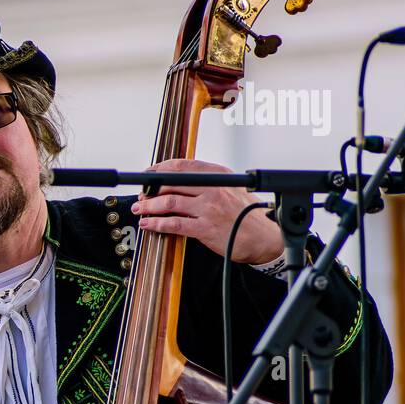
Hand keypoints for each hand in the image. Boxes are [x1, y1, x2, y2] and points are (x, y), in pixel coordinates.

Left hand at [131, 158, 283, 264]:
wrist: (265, 238)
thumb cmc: (246, 215)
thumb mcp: (232, 189)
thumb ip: (208, 183)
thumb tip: (179, 180)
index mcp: (219, 176)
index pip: (184, 165)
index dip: (161, 169)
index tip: (148, 174)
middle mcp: (213, 189)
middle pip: (172, 183)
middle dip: (151, 190)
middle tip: (142, 196)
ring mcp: (209, 208)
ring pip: (169, 202)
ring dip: (149, 206)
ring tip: (140, 209)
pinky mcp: (205, 228)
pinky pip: (174, 224)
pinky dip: (157, 223)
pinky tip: (148, 224)